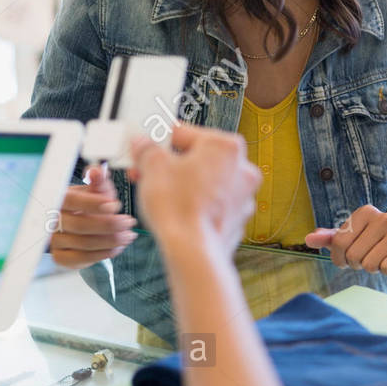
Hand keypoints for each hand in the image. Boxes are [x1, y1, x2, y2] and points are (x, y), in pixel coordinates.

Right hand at [49, 164, 136, 269]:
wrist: (81, 224)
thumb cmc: (90, 205)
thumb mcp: (97, 191)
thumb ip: (99, 180)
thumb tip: (96, 171)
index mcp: (60, 199)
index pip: (72, 201)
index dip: (93, 204)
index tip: (114, 205)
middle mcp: (53, 220)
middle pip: (80, 225)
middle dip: (109, 225)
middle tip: (128, 222)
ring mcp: (55, 240)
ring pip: (84, 244)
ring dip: (111, 241)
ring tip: (128, 235)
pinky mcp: (61, 257)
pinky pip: (82, 258)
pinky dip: (103, 254)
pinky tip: (117, 247)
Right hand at [129, 125, 260, 254]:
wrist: (193, 252)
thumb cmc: (180, 208)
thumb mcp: (153, 167)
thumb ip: (147, 149)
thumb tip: (143, 145)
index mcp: (225, 147)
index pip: (185, 133)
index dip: (159, 141)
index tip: (146, 149)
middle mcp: (242, 168)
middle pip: (198, 158)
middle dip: (170, 164)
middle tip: (148, 171)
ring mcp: (242, 196)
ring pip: (206, 181)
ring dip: (183, 184)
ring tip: (159, 193)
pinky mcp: (236, 219)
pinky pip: (212, 204)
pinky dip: (196, 204)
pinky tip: (177, 211)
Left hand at [304, 204, 386, 273]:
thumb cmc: (370, 242)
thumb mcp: (348, 237)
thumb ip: (328, 238)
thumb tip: (308, 239)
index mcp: (365, 212)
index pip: (339, 242)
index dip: (339, 257)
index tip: (346, 257)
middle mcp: (383, 217)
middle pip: (354, 255)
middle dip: (356, 263)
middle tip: (365, 258)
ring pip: (370, 264)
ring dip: (371, 268)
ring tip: (378, 259)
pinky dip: (386, 271)